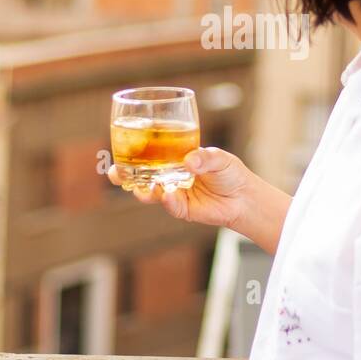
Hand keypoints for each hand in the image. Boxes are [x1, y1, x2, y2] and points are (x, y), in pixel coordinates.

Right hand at [108, 146, 250, 225]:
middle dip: (125, 175)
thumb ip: (204, 157)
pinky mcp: (182, 209)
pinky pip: (170, 205)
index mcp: (174, 158)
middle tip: (116, 173)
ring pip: (151, 192)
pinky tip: (169, 194)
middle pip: (141, 175)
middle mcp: (170, 175)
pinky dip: (168, 200)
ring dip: (143, 190)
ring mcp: (174, 193)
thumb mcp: (219, 158)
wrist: (244, 198)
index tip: (119, 150)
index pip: (149, 154)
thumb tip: (189, 161)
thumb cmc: (230, 173)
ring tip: (141, 188)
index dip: (132, 153)